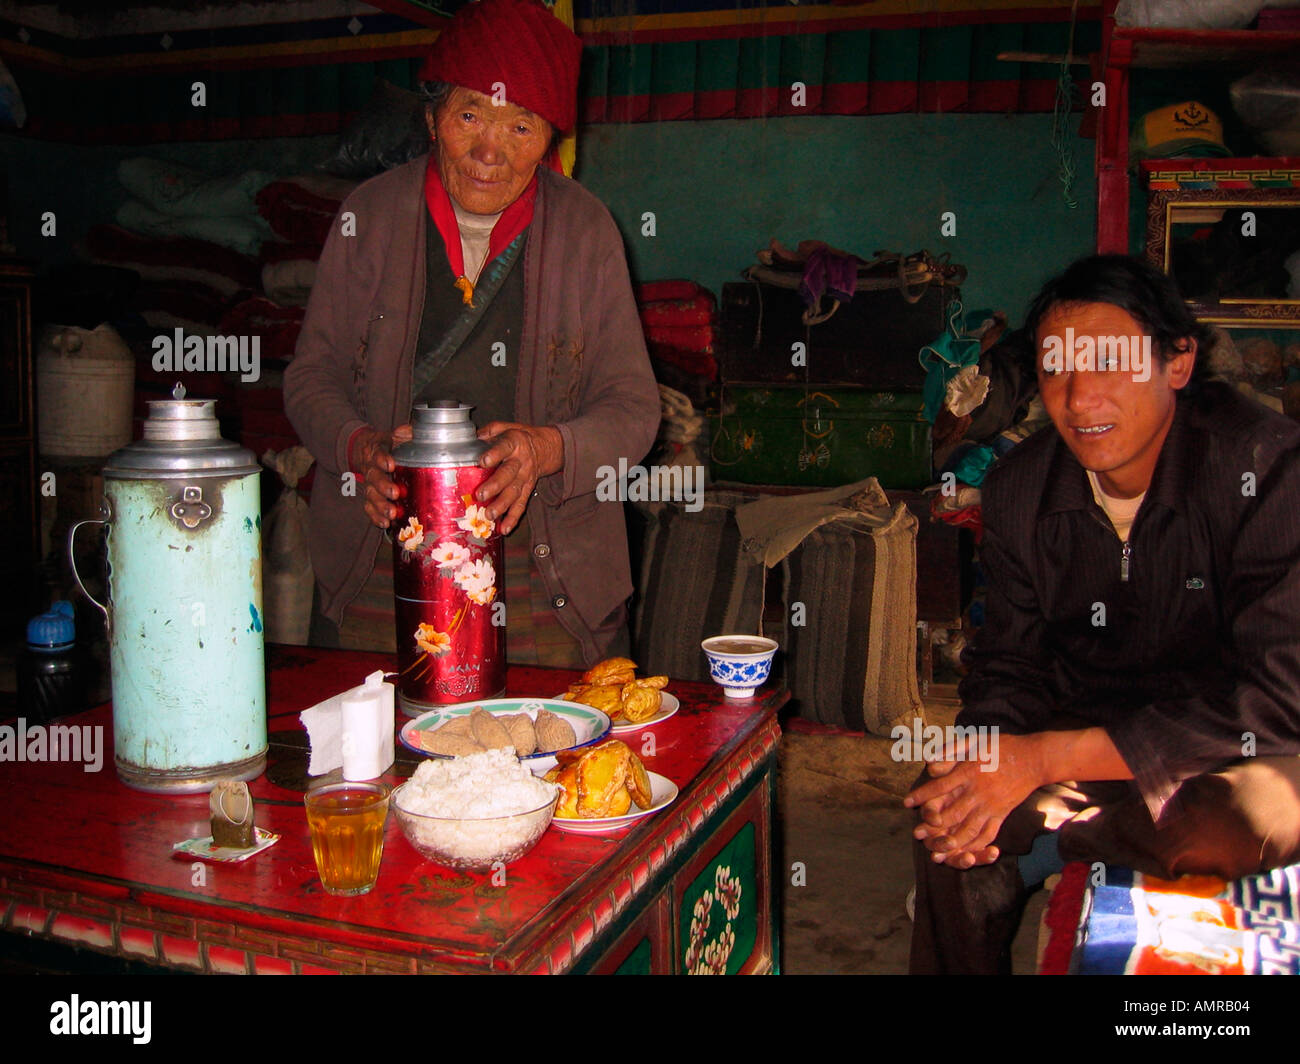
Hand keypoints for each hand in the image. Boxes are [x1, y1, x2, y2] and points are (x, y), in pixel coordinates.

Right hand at [352, 423, 411, 529]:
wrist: (365, 451)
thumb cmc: (389, 445)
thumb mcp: (396, 435)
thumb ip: (406, 433)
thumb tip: (411, 431)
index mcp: (378, 451)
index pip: (378, 453)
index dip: (382, 458)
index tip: (390, 464)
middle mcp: (372, 468)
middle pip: (374, 478)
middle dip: (383, 486)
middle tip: (394, 493)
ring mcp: (370, 484)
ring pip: (371, 495)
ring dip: (381, 505)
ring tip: (392, 514)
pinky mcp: (370, 497)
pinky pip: (369, 508)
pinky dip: (375, 517)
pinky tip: (385, 524)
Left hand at [474, 422, 563, 535]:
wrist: (546, 448)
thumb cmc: (520, 437)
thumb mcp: (508, 427)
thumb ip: (491, 430)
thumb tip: (474, 437)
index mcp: (514, 443)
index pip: (504, 448)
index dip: (494, 454)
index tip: (483, 462)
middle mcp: (520, 462)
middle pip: (508, 474)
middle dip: (495, 486)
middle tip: (481, 495)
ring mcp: (525, 478)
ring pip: (515, 492)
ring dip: (502, 505)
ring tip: (490, 515)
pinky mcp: (528, 490)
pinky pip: (521, 505)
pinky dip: (513, 518)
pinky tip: (504, 529)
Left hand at [904, 732, 1044, 868]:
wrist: (1035, 758)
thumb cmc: (1001, 746)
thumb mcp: (974, 739)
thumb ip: (951, 750)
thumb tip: (930, 763)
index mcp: (969, 771)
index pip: (940, 786)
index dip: (922, 795)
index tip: (907, 802)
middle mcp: (978, 791)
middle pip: (952, 812)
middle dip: (933, 825)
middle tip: (917, 834)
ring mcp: (991, 805)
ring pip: (969, 828)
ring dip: (952, 841)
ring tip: (937, 850)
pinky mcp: (1002, 814)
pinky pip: (988, 834)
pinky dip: (976, 846)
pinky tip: (965, 853)